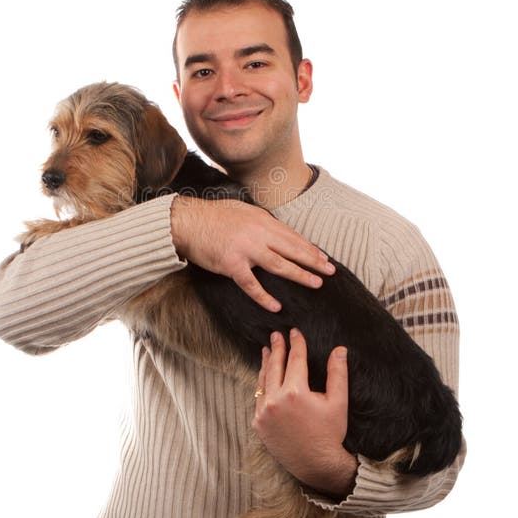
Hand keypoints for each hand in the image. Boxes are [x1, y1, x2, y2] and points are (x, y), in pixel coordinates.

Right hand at [171, 196, 334, 311]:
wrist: (186, 222)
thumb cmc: (212, 216)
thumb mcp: (242, 210)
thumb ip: (261, 221)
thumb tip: (277, 229)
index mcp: (262, 220)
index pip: (292, 236)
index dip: (310, 248)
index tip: (324, 257)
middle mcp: (258, 233)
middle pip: (292, 249)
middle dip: (314, 261)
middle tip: (331, 271)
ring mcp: (246, 250)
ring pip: (279, 265)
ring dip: (300, 275)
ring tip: (316, 284)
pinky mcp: (232, 265)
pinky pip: (251, 285)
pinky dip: (264, 297)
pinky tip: (276, 306)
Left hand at [252, 328, 357, 495]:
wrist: (316, 465)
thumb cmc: (330, 433)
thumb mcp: (338, 402)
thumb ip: (337, 373)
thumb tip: (340, 349)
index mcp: (295, 392)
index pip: (295, 359)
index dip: (296, 343)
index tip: (295, 331)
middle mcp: (275, 400)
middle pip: (275, 366)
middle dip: (277, 348)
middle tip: (276, 334)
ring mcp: (263, 412)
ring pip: (263, 380)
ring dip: (266, 364)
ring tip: (268, 350)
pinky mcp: (258, 423)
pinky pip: (258, 398)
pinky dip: (262, 384)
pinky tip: (265, 377)